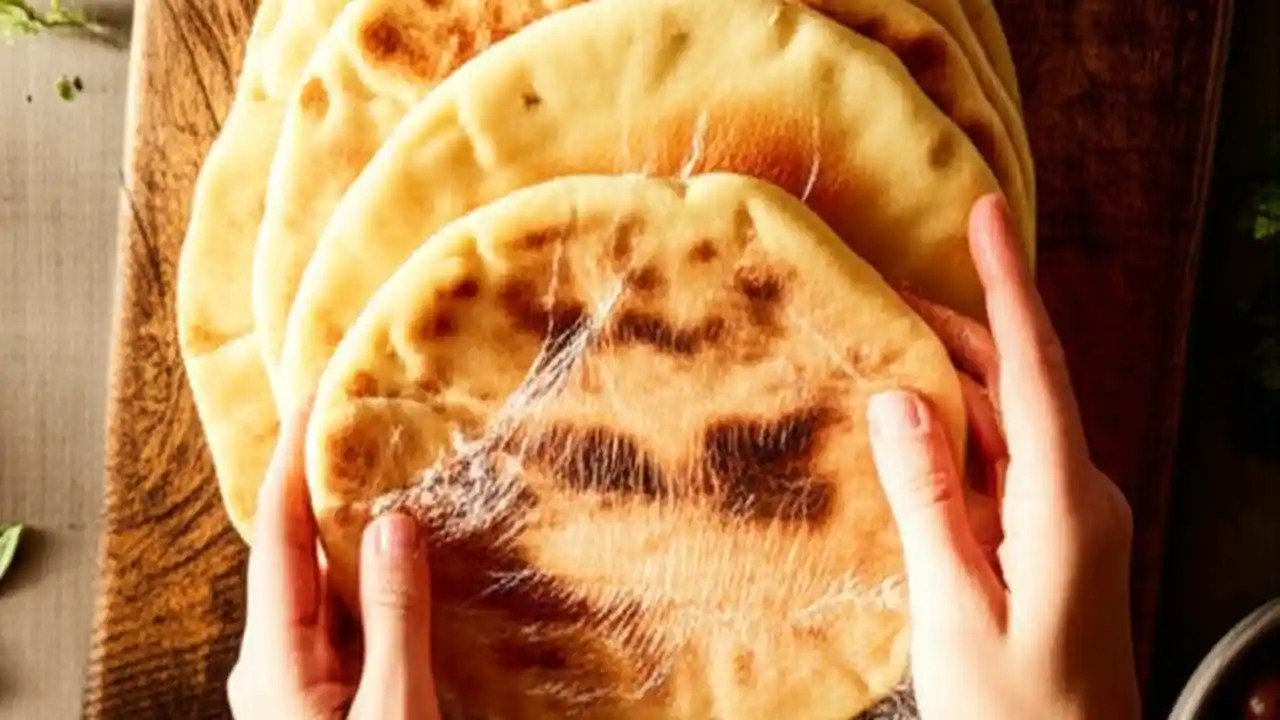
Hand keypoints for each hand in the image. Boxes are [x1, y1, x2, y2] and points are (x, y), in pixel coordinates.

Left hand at [227, 405, 441, 719]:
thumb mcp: (392, 706)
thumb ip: (393, 617)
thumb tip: (393, 523)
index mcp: (273, 660)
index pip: (278, 539)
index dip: (293, 465)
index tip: (310, 404)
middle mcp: (274, 664)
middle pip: (302, 560)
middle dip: (333, 493)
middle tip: (366, 429)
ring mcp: (300, 684)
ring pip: (331, 594)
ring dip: (362, 541)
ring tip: (399, 481)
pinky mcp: (330, 700)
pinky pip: (351, 626)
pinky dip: (377, 587)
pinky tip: (412, 564)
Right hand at [867, 196, 1140, 719]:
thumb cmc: (1014, 714)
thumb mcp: (954, 607)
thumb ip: (927, 498)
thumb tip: (897, 397)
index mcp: (1064, 506)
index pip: (1034, 372)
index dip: (1008, 286)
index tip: (985, 216)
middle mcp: (1081, 498)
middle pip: (1021, 385)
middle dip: (961, 327)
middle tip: (887, 292)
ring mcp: (1072, 519)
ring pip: (1012, 422)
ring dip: (955, 380)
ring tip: (889, 346)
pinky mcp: (1054, 541)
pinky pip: (1006, 464)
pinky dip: (961, 434)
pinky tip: (916, 430)